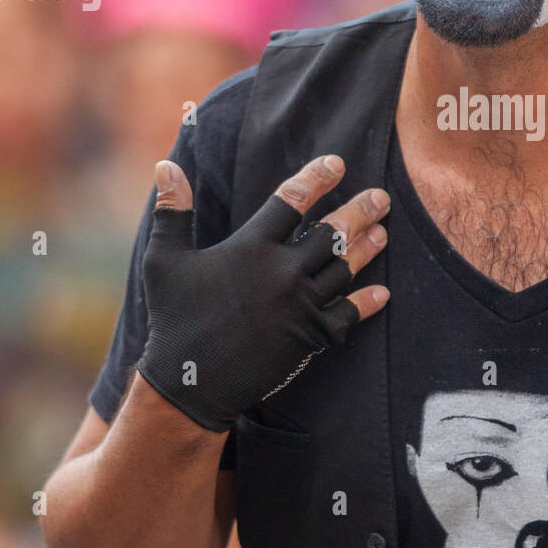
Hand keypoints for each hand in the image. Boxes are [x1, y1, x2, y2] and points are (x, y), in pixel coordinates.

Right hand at [137, 154, 389, 430]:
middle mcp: (281, 272)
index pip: (291, 201)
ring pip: (344, 269)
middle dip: (361, 210)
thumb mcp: (164, 260)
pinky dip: (366, 303)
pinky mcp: (308, 337)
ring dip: (367, 249)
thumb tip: (165, 164)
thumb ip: (172, 212)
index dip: (316, 178)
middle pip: (332, 232)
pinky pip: (347, 315)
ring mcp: (299, 305)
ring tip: (383, 232)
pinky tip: (382, 292)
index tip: (337, 164)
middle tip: (381, 196)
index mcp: (250, 247)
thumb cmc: (173, 319)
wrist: (190, 383)